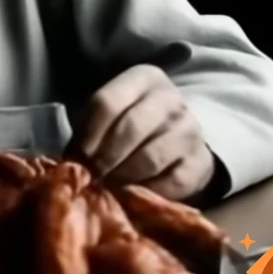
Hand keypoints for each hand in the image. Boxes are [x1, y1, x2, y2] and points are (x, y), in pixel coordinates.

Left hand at [69, 64, 214, 200]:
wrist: (179, 137)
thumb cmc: (133, 121)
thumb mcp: (112, 112)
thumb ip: (92, 126)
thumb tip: (72, 158)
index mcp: (144, 78)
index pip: (107, 102)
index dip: (88, 133)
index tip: (76, 156)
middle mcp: (171, 99)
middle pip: (130, 128)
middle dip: (104, 157)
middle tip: (90, 176)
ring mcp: (190, 130)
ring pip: (149, 158)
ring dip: (123, 177)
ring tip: (108, 186)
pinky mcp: (201, 162)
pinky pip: (170, 183)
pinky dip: (147, 192)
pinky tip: (133, 195)